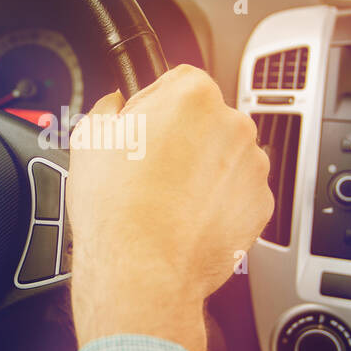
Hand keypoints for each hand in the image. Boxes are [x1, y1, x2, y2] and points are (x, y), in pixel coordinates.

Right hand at [67, 65, 272, 350]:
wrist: (142, 269)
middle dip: (184, 139)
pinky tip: (189, 218)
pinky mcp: (260, 204)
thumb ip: (109, 108)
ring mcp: (252, 165)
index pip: (178, 81)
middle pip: (207, 119)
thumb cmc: (116, 207)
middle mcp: (232, 123)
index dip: (155, 107)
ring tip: (169, 200)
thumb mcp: (89, 139)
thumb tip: (115, 104)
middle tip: (152, 170)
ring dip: (204, 170)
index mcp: (192, 95)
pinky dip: (220, 202)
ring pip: (226, 157)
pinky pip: (238, 193)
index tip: (143, 130)